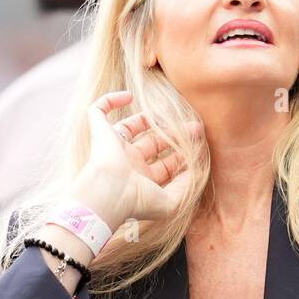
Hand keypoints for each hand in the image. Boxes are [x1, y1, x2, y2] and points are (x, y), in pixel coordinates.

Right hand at [72, 90, 199, 233]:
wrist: (109, 195)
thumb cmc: (138, 202)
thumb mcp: (172, 202)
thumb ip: (186, 186)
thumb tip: (195, 169)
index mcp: (143, 181)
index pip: (165, 165)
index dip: (183, 156)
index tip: (200, 145)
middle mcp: (128, 164)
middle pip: (153, 144)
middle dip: (175, 136)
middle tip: (196, 127)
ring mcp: (114, 148)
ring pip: (131, 127)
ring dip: (150, 118)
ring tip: (171, 113)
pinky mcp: (100, 133)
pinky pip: (98, 111)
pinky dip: (110, 100)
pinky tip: (128, 96)